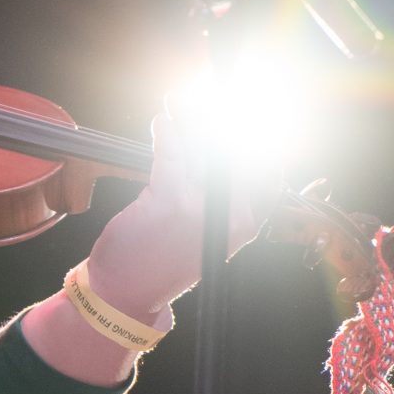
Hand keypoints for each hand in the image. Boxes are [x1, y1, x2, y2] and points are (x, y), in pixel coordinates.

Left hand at [87, 108, 264, 326]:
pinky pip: (172, 152)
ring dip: (191, 116)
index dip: (255, 134)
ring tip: (180, 101)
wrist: (128, 295)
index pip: (264, 166)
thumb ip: (226, 199)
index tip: (245, 111)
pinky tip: (162, 121)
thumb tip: (229, 148)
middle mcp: (231, 215)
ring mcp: (202, 207)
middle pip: (235, 150)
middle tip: (210, 97)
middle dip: (222, 117)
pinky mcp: (170, 200)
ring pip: (203, 147)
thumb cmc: (167, 261)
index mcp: (247, 223)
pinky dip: (166, 131)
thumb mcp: (210, 236)